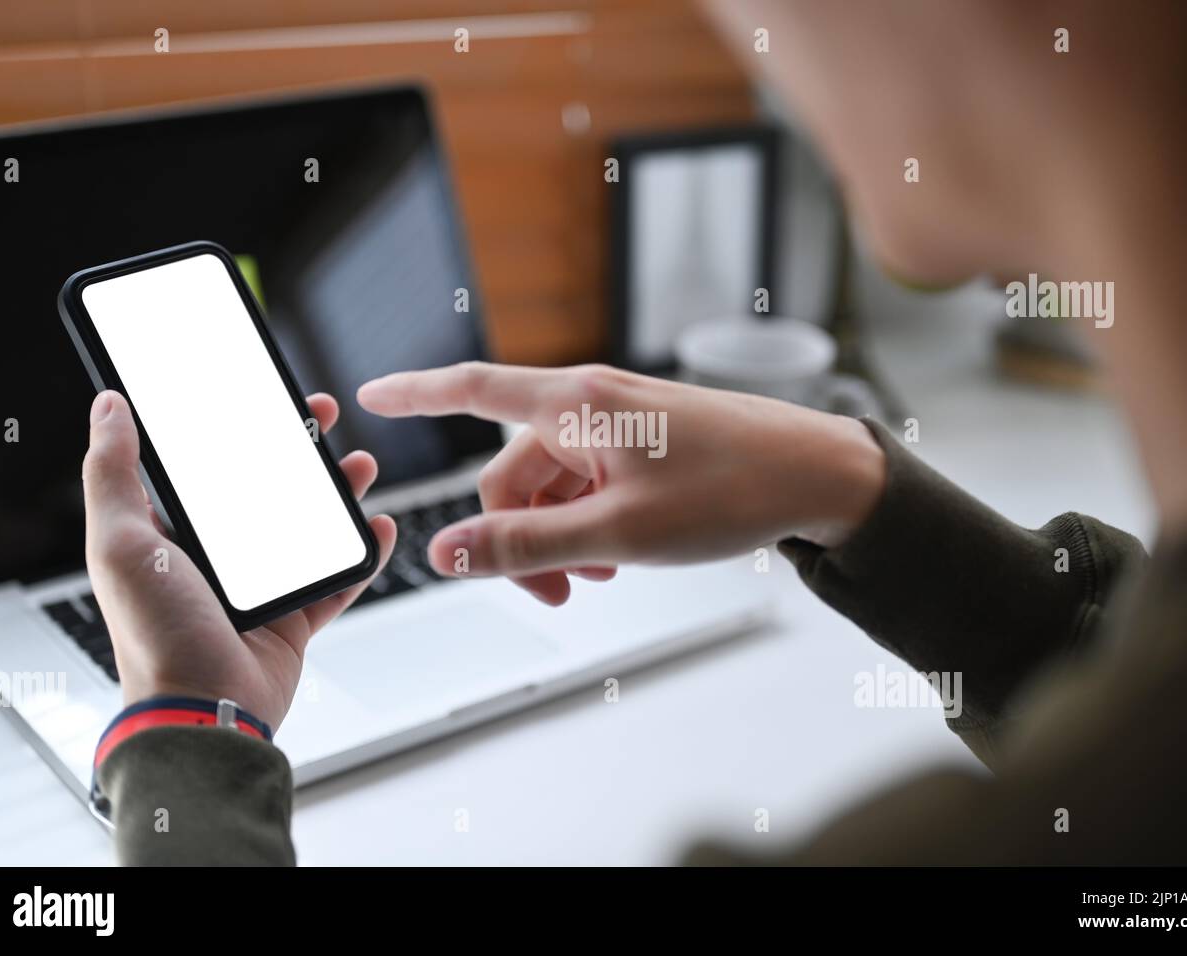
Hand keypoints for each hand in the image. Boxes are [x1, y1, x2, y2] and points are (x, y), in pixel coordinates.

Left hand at [82, 390, 396, 730]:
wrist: (203, 712)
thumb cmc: (155, 635)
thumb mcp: (122, 543)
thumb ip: (111, 473)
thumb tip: (106, 407)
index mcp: (169, 536)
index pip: (206, 467)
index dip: (233, 428)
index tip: (260, 396)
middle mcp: (215, 560)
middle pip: (265, 490)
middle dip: (297, 450)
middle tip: (321, 416)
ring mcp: (259, 591)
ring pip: (308, 527)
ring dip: (338, 494)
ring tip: (362, 465)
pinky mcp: (293, 621)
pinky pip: (337, 581)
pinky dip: (363, 556)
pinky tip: (380, 528)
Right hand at [357, 363, 882, 604]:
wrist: (817, 475)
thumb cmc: (730, 488)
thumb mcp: (618, 532)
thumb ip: (527, 544)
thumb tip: (446, 553)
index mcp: (575, 405)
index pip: (472, 390)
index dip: (415, 395)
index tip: (370, 397)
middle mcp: (590, 404)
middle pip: (514, 470)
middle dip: (516, 534)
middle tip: (553, 594)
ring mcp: (620, 424)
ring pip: (554, 484)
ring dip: (557, 536)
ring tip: (596, 579)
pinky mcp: (645, 444)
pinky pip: (591, 483)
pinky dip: (589, 523)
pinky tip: (617, 559)